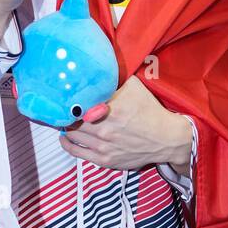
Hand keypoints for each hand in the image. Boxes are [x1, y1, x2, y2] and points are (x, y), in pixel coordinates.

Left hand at [61, 76, 192, 174]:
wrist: (166, 138)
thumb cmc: (149, 110)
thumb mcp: (134, 87)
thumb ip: (113, 79)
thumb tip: (95, 68)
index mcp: (110, 108)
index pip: (78, 102)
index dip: (68, 98)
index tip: (63, 95)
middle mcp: (104, 128)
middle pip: (71, 119)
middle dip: (65, 112)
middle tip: (62, 107)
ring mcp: (103, 146)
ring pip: (71, 135)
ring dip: (65, 127)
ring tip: (64, 120)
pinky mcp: (104, 159)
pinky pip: (76, 152)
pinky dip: (67, 143)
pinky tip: (65, 137)